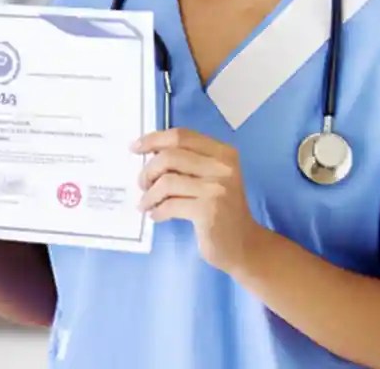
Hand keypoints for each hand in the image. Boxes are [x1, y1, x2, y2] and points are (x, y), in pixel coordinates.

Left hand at [132, 128, 262, 273]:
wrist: (244, 244)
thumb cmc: (222, 209)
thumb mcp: (211, 178)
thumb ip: (188, 162)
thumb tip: (150, 152)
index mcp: (223, 153)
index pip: (181, 136)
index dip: (154, 139)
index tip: (135, 147)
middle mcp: (222, 167)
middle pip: (170, 156)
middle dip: (148, 170)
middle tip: (143, 184)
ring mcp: (217, 189)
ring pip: (167, 181)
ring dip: (149, 194)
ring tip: (147, 203)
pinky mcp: (208, 211)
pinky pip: (170, 205)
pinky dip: (157, 210)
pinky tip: (156, 215)